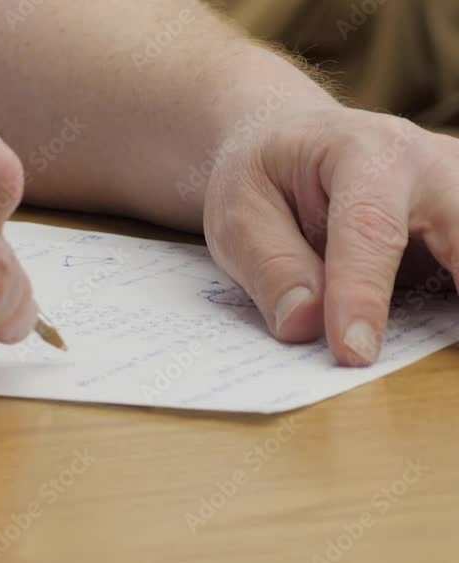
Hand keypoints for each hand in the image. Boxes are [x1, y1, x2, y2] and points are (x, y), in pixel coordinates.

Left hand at [204, 107, 458, 365]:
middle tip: (445, 343)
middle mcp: (428, 164)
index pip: (372, 230)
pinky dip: (455, 301)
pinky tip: (441, 333)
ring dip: (458, 298)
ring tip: (443, 342)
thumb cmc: (265, 177)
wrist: (288, 142)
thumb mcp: (239, 215)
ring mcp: (457, 192)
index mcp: (364, 151)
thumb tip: (305, 323)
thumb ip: (271, 267)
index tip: (353, 351)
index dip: (363, 294)